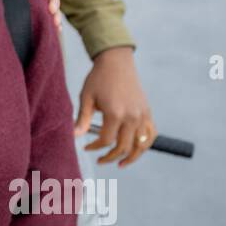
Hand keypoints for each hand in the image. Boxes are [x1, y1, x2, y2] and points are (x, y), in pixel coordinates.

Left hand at [75, 46, 153, 166]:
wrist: (116, 62)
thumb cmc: (98, 79)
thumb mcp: (87, 98)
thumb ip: (83, 119)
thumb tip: (74, 136)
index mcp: (115, 114)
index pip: (106, 141)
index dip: (95, 147)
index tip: (86, 147)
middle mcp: (132, 117)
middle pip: (123, 147)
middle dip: (110, 157)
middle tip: (100, 160)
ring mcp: (142, 115)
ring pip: (140, 145)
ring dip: (131, 157)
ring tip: (120, 163)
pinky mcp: (148, 112)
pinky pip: (151, 134)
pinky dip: (145, 145)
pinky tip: (136, 150)